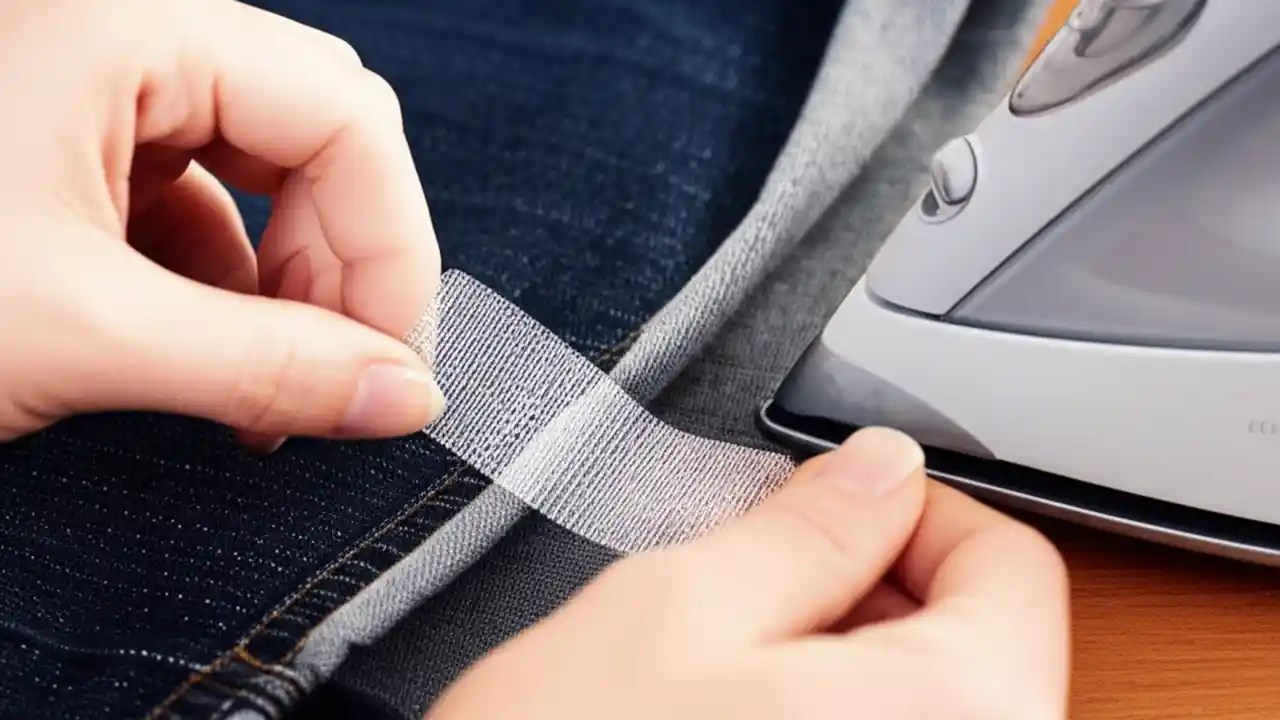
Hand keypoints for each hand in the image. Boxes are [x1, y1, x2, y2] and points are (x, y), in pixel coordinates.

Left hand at [0, 0, 442, 448]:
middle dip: (342, 265)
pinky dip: (227, 288)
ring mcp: (93, 87)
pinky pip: (198, 204)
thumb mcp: (76, 333)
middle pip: (316, 137)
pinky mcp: (69, 146)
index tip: (393, 365)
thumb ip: (265, 368)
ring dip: (289, 287)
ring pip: (263, 173)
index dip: (391, 248)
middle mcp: (119, 34)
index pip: (343, 117)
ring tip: (270, 387)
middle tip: (338, 374)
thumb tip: (402, 397)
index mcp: (126, 22)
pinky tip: (209, 359)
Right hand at [430, 428, 1071, 718]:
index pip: (1011, 564)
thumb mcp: (674, 615)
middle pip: (979, 643)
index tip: (831, 505)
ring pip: (923, 705)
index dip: (910, 510)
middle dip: (867, 592)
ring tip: (725, 678)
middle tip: (754, 588)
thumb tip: (876, 469)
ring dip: (835, 668)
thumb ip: (802, 527)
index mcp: (966, 714)